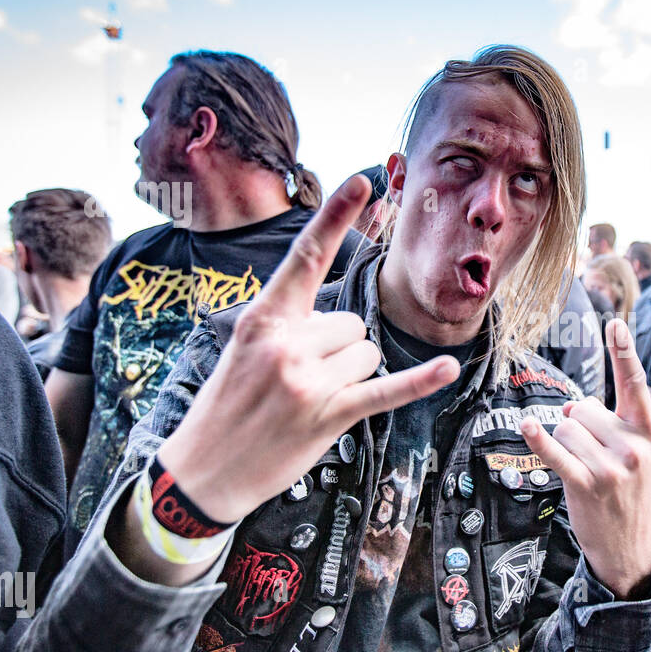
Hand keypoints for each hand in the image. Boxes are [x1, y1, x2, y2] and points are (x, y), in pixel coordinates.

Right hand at [157, 175, 457, 522]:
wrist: (202, 469)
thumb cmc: (228, 405)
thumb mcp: (244, 350)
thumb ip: (287, 323)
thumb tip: (337, 320)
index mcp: (262, 319)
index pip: (305, 257)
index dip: (334, 217)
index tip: (363, 182)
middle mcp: (285, 344)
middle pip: (351, 323)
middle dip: (335, 350)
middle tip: (297, 381)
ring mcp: (307, 381)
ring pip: (367, 354)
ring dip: (350, 377)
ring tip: (308, 401)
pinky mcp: (329, 416)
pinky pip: (385, 390)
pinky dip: (420, 381)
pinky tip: (448, 366)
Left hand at [520, 317, 650, 598]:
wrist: (629, 546)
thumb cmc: (629, 491)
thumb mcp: (637, 454)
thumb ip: (611, 422)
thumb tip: (571, 406)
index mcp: (649, 432)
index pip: (634, 384)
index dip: (624, 352)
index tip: (615, 323)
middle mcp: (634, 446)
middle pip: (583, 408)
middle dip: (579, 425)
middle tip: (593, 455)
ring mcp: (612, 467)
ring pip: (566, 428)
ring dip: (565, 444)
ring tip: (584, 469)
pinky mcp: (587, 485)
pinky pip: (556, 452)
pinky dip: (539, 440)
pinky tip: (527, 427)